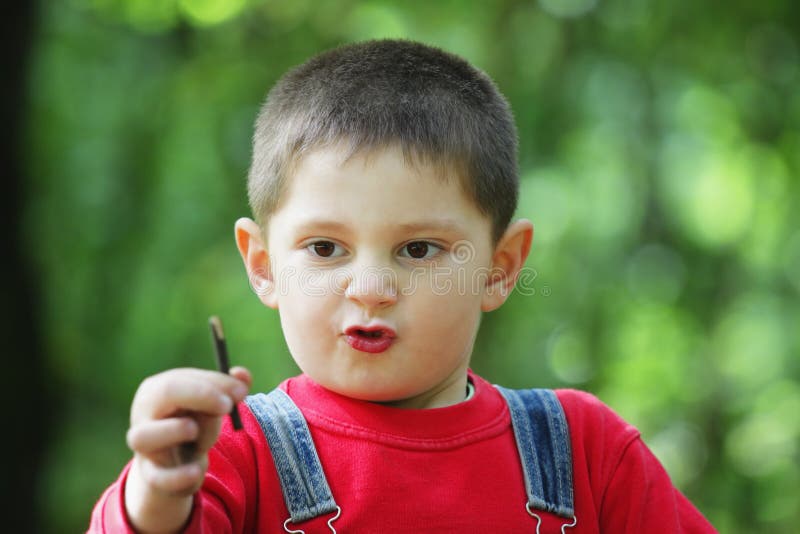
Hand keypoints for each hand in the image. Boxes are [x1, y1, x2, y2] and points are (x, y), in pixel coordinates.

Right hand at [123, 367, 250, 533]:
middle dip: (200, 395)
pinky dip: (179, 475)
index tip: (241, 391)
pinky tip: (197, 470)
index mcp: (157, 390)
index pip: (180, 378)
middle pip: (163, 394)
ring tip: (195, 431)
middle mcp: (144, 414)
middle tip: (227, 406)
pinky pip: (158, 478)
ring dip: (173, 430)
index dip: (213, 382)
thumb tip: (242, 374)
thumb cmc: (194, 423)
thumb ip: (228, 389)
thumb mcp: (211, 405)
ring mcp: (144, 446)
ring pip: (143, 436)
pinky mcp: (151, 476)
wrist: (176, 464)